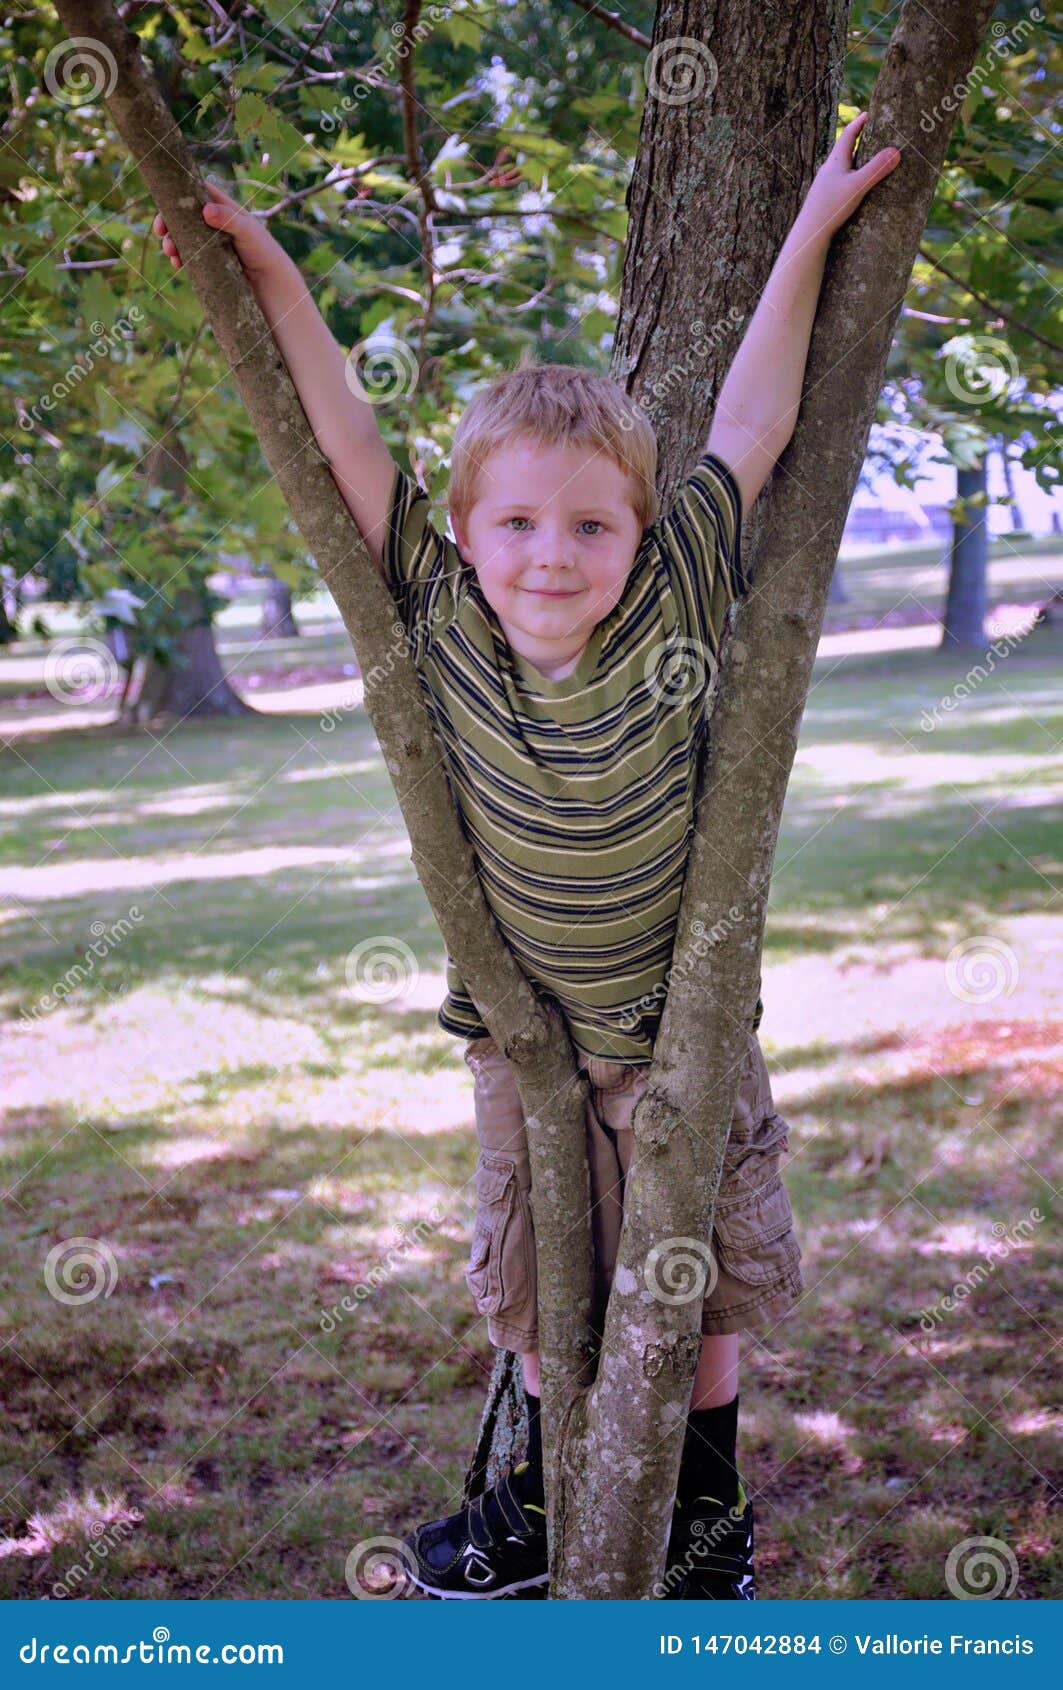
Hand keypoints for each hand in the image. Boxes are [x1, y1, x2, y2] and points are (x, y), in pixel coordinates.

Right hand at [152, 178, 286, 281]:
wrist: (274, 288)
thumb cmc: (265, 253)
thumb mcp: (249, 233)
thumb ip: (229, 219)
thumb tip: (205, 209)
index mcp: (225, 210)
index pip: (198, 192)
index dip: (180, 194)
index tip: (165, 203)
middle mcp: (216, 225)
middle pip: (185, 216)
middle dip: (169, 222)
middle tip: (161, 232)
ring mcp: (211, 244)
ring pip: (183, 237)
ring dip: (172, 242)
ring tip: (170, 252)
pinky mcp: (210, 263)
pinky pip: (189, 256)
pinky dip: (180, 258)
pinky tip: (178, 263)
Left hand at [797, 111, 899, 241]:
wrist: (809, 232)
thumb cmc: (831, 207)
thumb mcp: (857, 186)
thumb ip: (876, 169)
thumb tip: (896, 151)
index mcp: (836, 160)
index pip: (848, 134)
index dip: (859, 123)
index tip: (868, 113)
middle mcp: (829, 169)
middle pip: (845, 149)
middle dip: (858, 139)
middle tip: (870, 131)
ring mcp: (826, 184)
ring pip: (843, 166)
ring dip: (855, 160)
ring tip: (868, 158)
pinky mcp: (825, 198)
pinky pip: (841, 181)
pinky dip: (852, 176)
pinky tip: (856, 186)